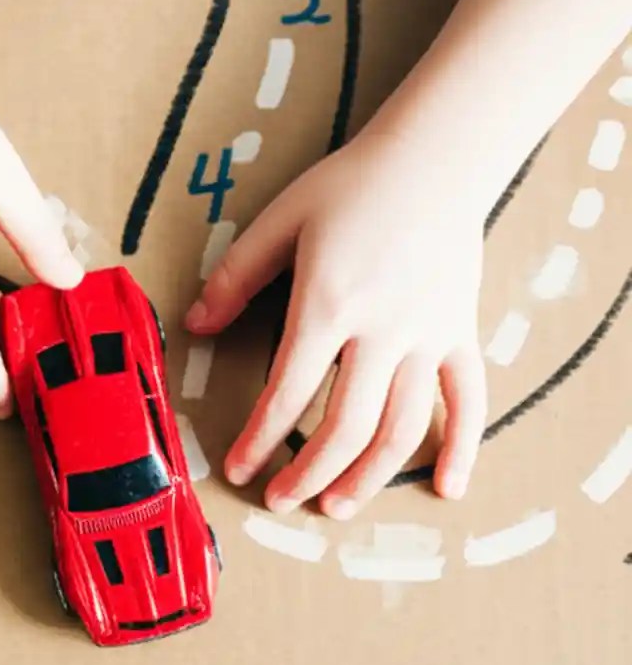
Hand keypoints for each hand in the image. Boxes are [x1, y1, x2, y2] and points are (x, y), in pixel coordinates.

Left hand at [185, 136, 488, 518]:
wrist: (435, 157)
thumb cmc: (351, 185)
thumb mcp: (279, 221)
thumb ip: (234, 277)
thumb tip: (195, 325)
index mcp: (328, 305)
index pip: (287, 392)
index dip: (258, 438)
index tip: (237, 469)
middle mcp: (381, 332)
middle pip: (345, 425)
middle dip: (308, 472)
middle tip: (280, 501)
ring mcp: (428, 336)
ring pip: (402, 426)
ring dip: (368, 476)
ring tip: (336, 507)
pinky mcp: (461, 334)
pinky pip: (469, 401)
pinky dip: (462, 448)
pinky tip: (448, 488)